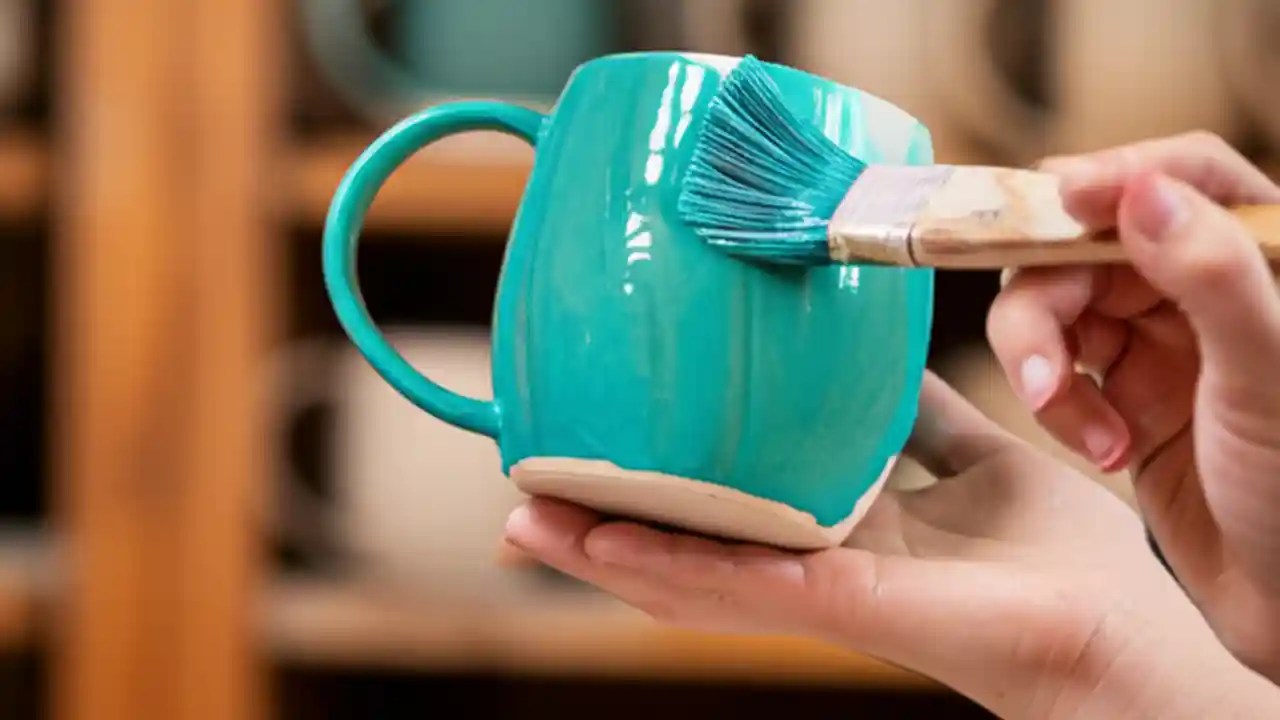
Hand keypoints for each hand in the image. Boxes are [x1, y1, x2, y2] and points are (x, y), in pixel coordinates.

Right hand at [504, 373, 1279, 718]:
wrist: (1111, 623)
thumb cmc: (1050, 557)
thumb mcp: (973, 455)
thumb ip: (919, 415)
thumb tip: (876, 353)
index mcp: (832, 530)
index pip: (721, 509)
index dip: (651, 488)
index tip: (591, 451)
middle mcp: (805, 564)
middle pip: (683, 543)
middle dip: (600, 524)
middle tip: (522, 492)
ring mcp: (812, 589)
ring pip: (685, 571)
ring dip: (601, 548)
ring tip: (526, 519)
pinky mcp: (837, 605)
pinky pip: (738, 583)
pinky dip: (664, 566)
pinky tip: (602, 544)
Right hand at [986, 132, 1279, 679]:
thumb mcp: (1268, 375)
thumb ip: (1211, 273)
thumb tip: (1138, 188)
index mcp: (1262, 258)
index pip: (1182, 175)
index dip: (1115, 176)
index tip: (1060, 198)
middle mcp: (1201, 288)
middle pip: (1086, 243)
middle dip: (1047, 304)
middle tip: (1040, 374)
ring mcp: (1158, 341)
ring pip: (1054, 305)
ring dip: (1045, 366)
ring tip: (1088, 434)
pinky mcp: (1119, 393)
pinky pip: (1055, 371)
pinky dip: (1060, 407)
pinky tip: (1105, 451)